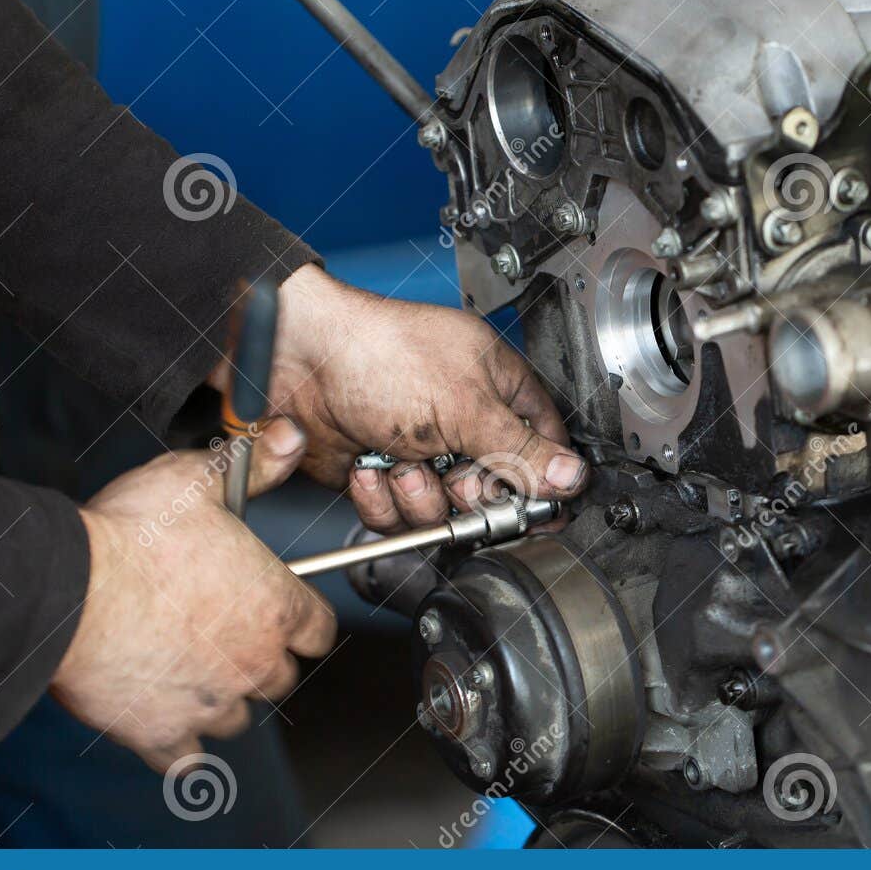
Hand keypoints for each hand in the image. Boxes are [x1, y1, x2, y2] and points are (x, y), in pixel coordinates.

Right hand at [51, 417, 335, 771]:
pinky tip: (169, 725)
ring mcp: (211, 703)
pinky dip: (180, 748)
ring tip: (193, 670)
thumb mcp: (199, 479)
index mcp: (275, 606)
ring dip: (223, 698)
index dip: (301, 621)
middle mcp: (254, 662)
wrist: (65, 590)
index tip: (281, 612)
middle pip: (282, 677)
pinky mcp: (162, 733)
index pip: (318, 631)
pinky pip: (187, 760)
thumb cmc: (130, 537)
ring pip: (240, 718)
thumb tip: (289, 439)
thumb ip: (254, 464)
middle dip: (261, 659)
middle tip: (225, 634)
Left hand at [249, 264, 586, 532]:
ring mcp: (422, 452)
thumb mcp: (466, 405)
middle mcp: (463, 424)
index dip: (543, 481)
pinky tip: (369, 466)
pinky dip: (379, 498)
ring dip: (418, 495)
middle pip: (494, 492)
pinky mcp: (381, 476)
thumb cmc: (379, 353)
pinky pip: (397, 517)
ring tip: (400, 461)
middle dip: (469, 492)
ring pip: (444, 512)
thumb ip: (520, 449)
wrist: (298, 359)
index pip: (543, 446)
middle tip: (454, 472)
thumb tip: (572, 476)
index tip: (537, 506)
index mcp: (499, 389)